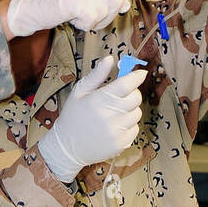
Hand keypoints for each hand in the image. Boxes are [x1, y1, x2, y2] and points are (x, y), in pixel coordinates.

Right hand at [5, 0, 170, 36]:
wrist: (37, 4)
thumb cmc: (66, 3)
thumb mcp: (93, 0)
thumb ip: (111, 0)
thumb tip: (125, 3)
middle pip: (118, 5)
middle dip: (105, 16)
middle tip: (84, 10)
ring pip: (106, 16)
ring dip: (92, 21)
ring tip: (76, 11)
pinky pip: (92, 22)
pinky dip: (81, 24)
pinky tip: (70, 14)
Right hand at [38, 55, 147, 183]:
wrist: (67, 148)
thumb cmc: (73, 117)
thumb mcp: (79, 92)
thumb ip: (96, 75)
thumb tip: (110, 59)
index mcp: (99, 100)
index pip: (127, 84)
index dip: (137, 76)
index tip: (140, 73)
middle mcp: (110, 116)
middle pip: (136, 98)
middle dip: (132, 93)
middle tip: (121, 96)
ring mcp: (117, 131)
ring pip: (137, 113)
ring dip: (129, 110)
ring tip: (114, 113)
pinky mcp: (121, 144)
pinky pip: (135, 129)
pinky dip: (128, 126)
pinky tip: (114, 127)